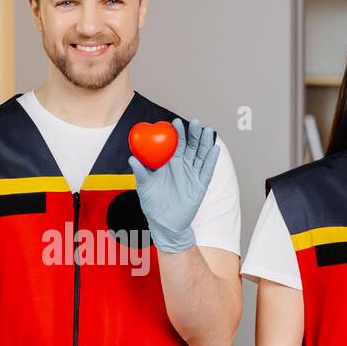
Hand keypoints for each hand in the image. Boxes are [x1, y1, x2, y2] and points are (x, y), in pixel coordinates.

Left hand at [128, 117, 219, 253]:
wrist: (164, 223)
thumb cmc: (152, 204)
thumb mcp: (144, 187)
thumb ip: (140, 172)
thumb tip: (131, 158)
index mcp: (170, 164)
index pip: (175, 144)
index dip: (177, 133)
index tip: (176, 122)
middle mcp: (183, 167)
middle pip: (191, 146)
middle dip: (194, 133)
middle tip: (196, 121)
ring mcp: (192, 175)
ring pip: (201, 155)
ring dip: (205, 143)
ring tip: (207, 130)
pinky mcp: (200, 185)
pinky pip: (207, 171)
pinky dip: (211, 160)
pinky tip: (215, 148)